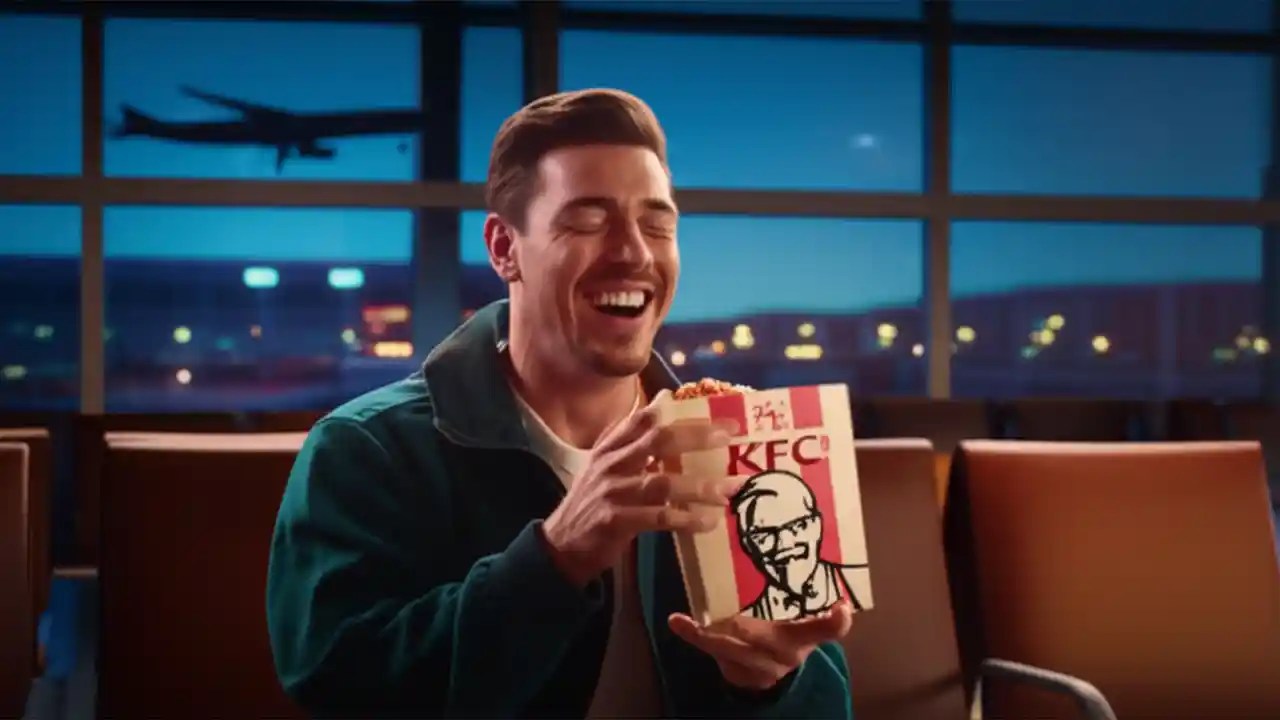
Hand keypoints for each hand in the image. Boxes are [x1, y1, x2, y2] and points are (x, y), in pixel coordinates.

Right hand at [541, 391, 740, 586]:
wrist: (560, 545)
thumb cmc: (593, 502)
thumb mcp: (606, 464)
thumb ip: (634, 436)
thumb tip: (665, 400)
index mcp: (610, 447)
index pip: (644, 419)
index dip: (683, 414)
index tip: (719, 415)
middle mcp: (611, 464)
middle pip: (658, 441)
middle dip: (697, 437)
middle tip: (729, 437)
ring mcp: (612, 492)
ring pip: (662, 483)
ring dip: (699, 486)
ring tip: (728, 490)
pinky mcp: (615, 521)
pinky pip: (657, 517)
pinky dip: (686, 519)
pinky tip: (709, 521)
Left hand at [668, 601, 854, 690]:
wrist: (768, 671)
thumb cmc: (784, 629)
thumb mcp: (798, 614)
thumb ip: (800, 590)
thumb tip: (797, 542)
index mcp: (808, 633)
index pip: (830, 629)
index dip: (835, 621)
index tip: (839, 608)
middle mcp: (790, 653)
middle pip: (766, 639)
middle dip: (744, 627)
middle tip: (730, 616)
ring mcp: (763, 667)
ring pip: (733, 649)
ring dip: (708, 633)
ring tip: (688, 619)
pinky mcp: (740, 673)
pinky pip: (714, 653)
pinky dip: (693, 636)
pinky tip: (677, 622)